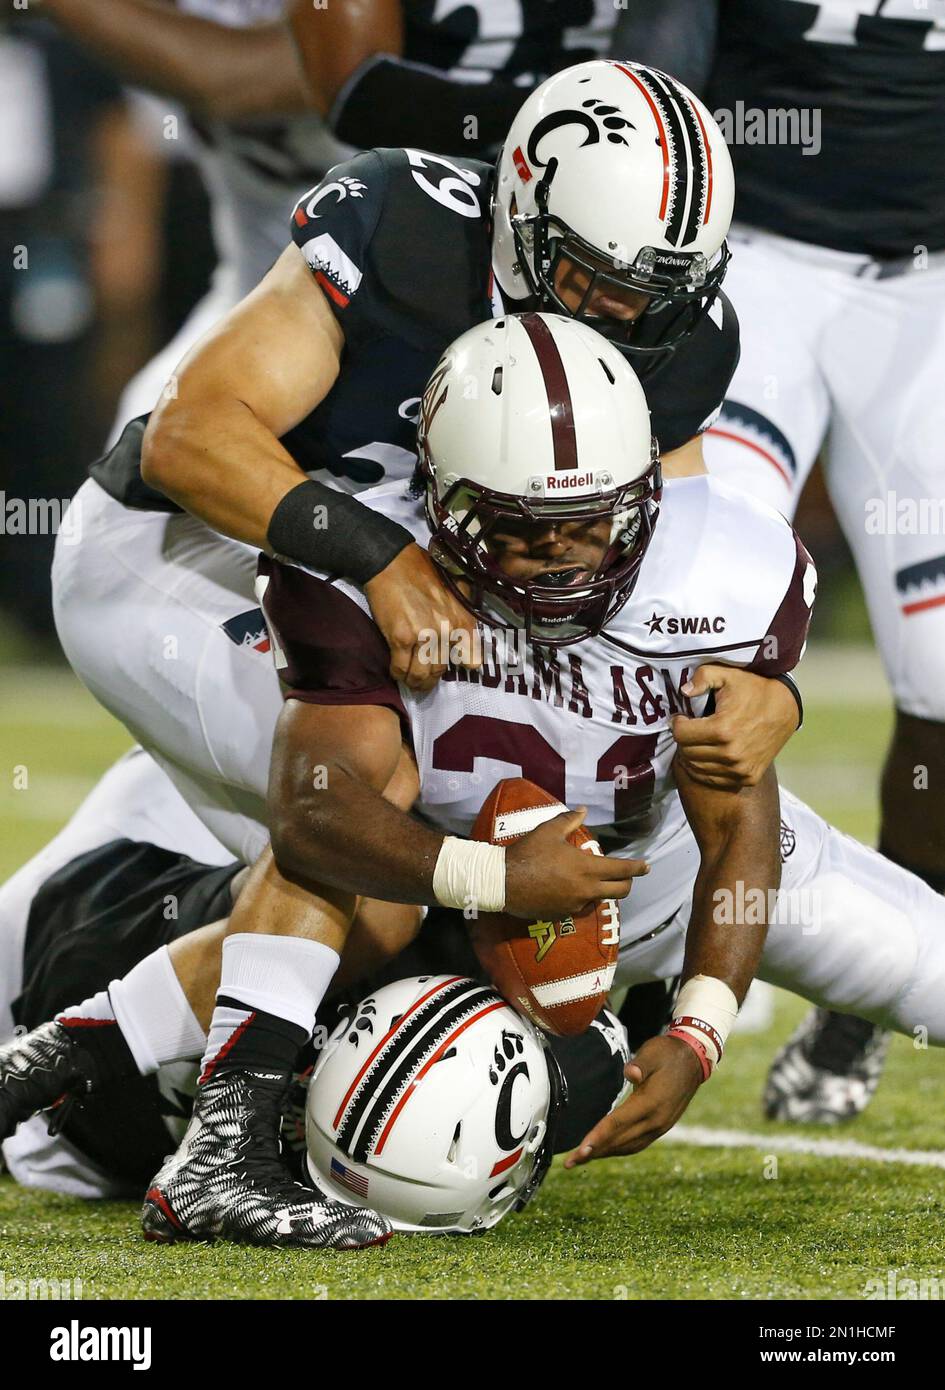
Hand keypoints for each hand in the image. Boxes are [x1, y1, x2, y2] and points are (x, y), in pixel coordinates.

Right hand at [364, 543, 480, 692]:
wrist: (392, 562)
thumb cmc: (422, 571)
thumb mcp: (455, 589)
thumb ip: (464, 614)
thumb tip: (468, 640)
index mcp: (462, 620)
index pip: (471, 659)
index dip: (462, 667)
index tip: (452, 668)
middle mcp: (447, 631)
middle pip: (441, 670)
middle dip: (431, 680)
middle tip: (424, 682)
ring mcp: (424, 636)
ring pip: (421, 674)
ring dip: (415, 682)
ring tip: (410, 682)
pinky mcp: (401, 638)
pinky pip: (401, 667)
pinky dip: (398, 674)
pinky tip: (396, 672)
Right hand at [504, 807, 647, 919]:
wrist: (503, 882)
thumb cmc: (528, 853)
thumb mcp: (548, 830)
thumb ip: (569, 820)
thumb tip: (584, 810)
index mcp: (587, 868)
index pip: (622, 870)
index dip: (637, 868)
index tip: (647, 866)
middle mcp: (586, 890)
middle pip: (620, 892)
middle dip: (627, 883)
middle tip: (625, 876)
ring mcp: (574, 905)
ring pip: (599, 900)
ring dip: (603, 891)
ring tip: (595, 882)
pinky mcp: (561, 914)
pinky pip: (579, 907)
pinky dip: (582, 899)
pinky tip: (571, 891)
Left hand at [564, 1034, 703, 1165]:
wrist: (694, 1059)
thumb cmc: (668, 1053)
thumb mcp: (653, 1052)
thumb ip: (641, 1063)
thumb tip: (631, 1073)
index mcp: (651, 1103)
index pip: (617, 1123)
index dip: (597, 1137)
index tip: (580, 1150)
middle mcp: (656, 1120)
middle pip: (619, 1140)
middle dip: (594, 1152)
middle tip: (570, 1162)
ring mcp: (660, 1125)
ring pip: (628, 1146)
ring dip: (605, 1153)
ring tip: (582, 1159)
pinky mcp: (662, 1126)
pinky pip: (637, 1144)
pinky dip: (619, 1149)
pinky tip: (606, 1150)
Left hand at [672, 665, 798, 790]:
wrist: (785, 708)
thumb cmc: (754, 689)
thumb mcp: (728, 675)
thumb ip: (702, 677)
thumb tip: (683, 691)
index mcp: (722, 730)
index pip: (680, 735)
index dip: (677, 724)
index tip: (682, 718)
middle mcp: (730, 754)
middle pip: (687, 753)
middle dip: (684, 739)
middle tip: (690, 729)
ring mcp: (739, 769)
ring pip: (697, 769)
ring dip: (692, 755)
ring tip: (699, 740)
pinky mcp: (747, 778)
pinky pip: (713, 780)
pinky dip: (706, 769)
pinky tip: (709, 754)